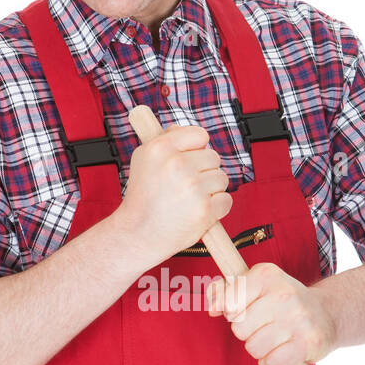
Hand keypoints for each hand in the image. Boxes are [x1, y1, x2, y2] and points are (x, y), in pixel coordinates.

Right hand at [118, 124, 231, 262]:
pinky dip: (217, 208)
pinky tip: (197, 211)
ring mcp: (192, 187)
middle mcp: (177, 164)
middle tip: (185, 186)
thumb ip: (165, 140)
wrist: (138, 234)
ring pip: (222, 178)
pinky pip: (226, 200)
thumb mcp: (143, 158)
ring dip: (211, 190)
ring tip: (189, 200)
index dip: (196, 149)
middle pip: (214, 157)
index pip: (200, 135)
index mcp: (161, 148)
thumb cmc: (142, 198)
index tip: (188, 160)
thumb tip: (184, 130)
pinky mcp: (204, 209)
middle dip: (204, 171)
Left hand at [206, 263, 336, 364]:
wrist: (326, 313)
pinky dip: (271, 363)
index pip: (228, 303)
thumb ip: (225, 290)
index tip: (247, 309)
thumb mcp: (254, 285)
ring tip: (275, 338)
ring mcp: (298, 319)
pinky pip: (271, 363)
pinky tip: (281, 352)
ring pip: (253, 348)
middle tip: (265, 325)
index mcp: (266, 275)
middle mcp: (284, 294)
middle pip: (239, 329)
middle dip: (247, 332)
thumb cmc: (281, 301)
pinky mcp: (309, 343)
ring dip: (260, 349)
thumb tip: (212, 307)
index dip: (232, 312)